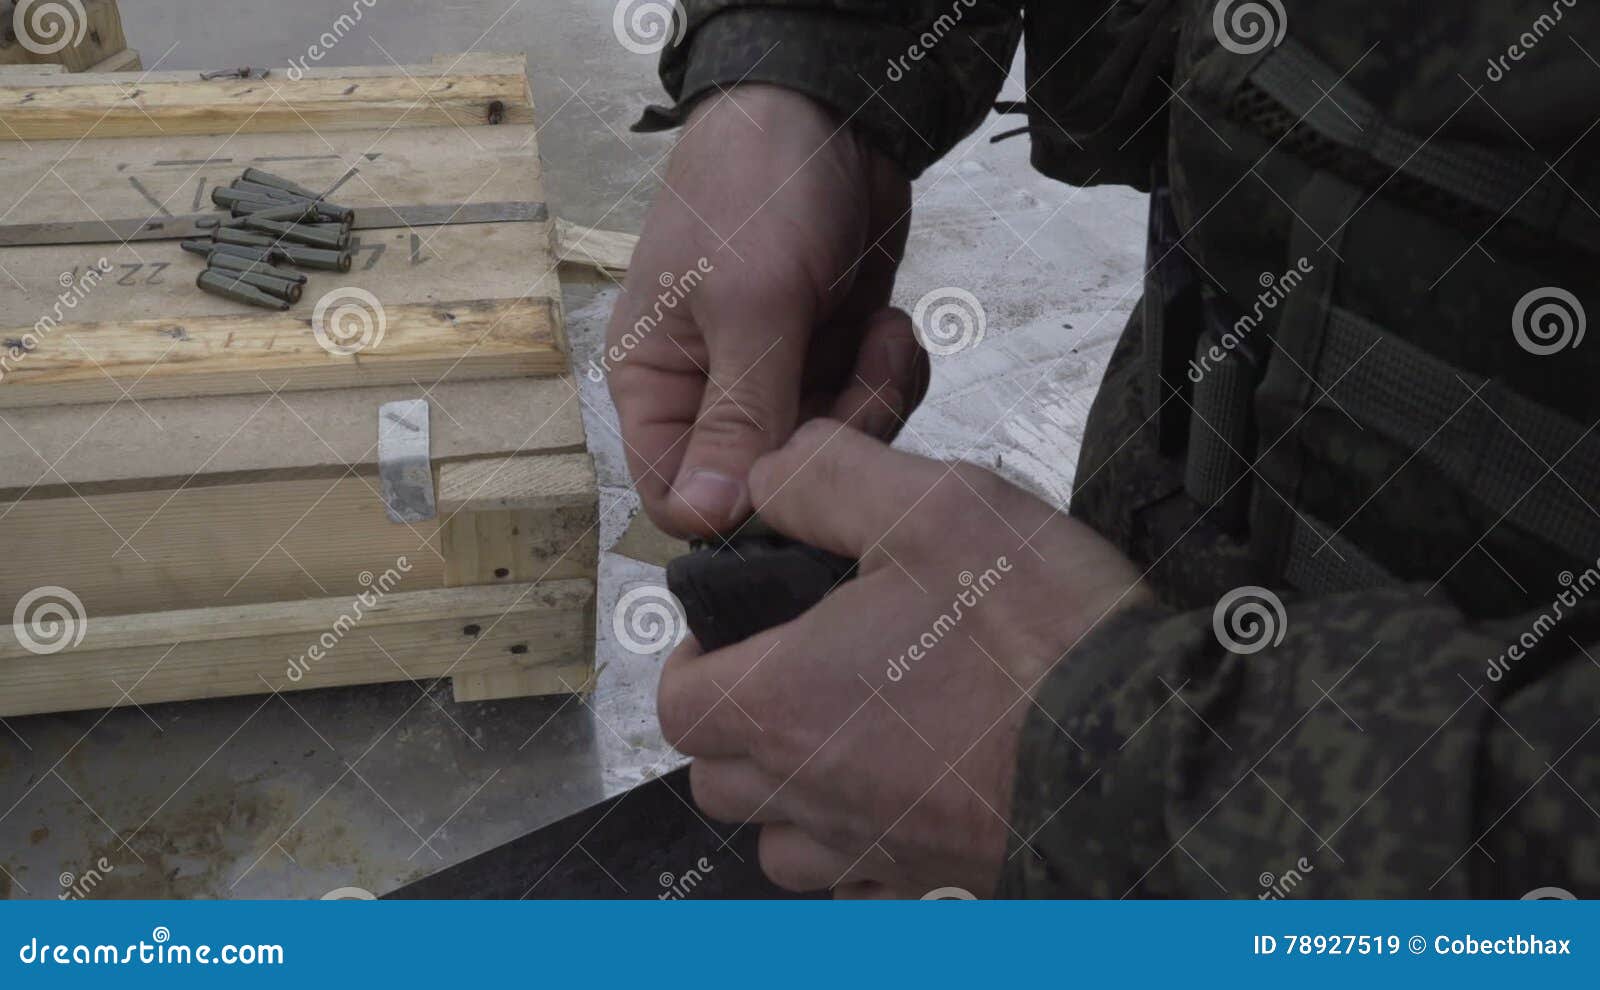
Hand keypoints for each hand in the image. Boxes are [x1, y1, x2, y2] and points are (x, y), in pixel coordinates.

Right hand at [605, 85, 925, 536]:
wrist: (833, 110)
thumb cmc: (758, 185)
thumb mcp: (749, 303)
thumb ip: (738, 416)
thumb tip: (706, 518)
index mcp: (657, 384)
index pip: (678, 498)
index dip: (739, 507)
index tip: (800, 470)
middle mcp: (711, 394)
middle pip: (770, 485)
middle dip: (830, 444)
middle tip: (863, 379)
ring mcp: (779, 380)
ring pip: (831, 454)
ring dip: (874, 404)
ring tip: (881, 337)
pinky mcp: (834, 361)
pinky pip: (871, 411)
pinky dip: (893, 379)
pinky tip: (891, 328)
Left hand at [658, 422, 1152, 895]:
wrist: (1153, 747)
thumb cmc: (1041, 635)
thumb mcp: (933, 506)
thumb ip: (826, 478)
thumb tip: (767, 477)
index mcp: (786, 704)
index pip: (678, 704)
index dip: (694, 662)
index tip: (734, 634)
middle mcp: (812, 796)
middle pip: (720, 780)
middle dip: (739, 726)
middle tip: (799, 672)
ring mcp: (873, 856)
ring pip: (786, 845)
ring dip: (795, 795)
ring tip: (856, 735)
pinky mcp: (935, 890)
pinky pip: (863, 887)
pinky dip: (867, 846)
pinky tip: (915, 794)